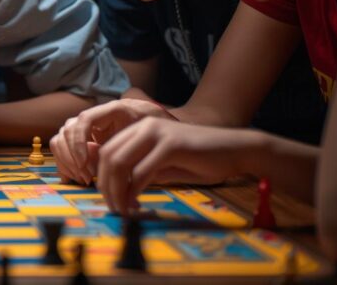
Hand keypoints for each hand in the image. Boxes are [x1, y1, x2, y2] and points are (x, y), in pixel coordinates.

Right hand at [49, 98, 172, 184]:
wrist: (151, 123)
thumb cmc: (151, 131)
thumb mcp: (147, 137)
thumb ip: (131, 148)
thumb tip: (116, 170)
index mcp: (110, 111)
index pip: (84, 120)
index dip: (80, 143)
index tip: (85, 165)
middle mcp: (92, 116)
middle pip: (67, 131)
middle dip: (73, 158)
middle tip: (87, 177)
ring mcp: (83, 127)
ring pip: (60, 140)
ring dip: (67, 162)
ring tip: (84, 178)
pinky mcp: (79, 139)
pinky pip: (60, 148)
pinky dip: (64, 163)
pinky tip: (74, 178)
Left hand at [96, 118, 258, 214]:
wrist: (235, 150)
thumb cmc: (201, 160)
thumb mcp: (164, 165)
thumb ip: (141, 170)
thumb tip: (116, 187)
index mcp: (140, 128)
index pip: (107, 151)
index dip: (101, 176)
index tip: (107, 198)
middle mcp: (144, 126)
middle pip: (108, 156)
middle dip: (105, 185)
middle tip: (111, 207)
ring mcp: (157, 133)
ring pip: (120, 163)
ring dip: (116, 191)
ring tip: (122, 209)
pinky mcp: (170, 145)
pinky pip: (141, 171)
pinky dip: (133, 192)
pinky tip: (136, 205)